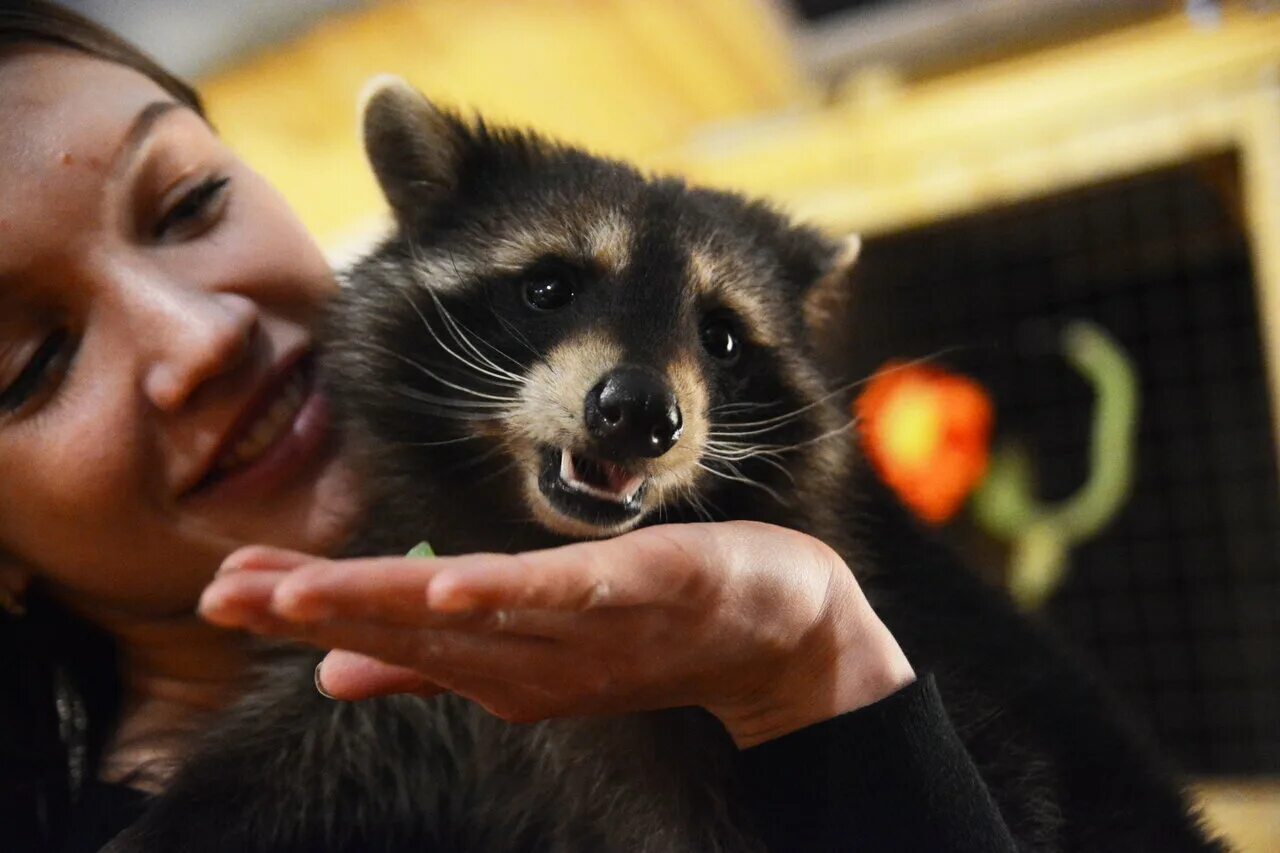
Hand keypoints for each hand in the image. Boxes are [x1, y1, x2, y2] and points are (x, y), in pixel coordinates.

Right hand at [198, 521, 914, 747]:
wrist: (775, 634)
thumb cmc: (647, 632)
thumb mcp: (531, 643)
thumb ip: (434, 656)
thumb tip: (333, 669)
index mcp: (502, 659)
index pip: (389, 632)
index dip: (307, 612)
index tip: (224, 591)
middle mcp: (535, 652)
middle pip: (417, 627)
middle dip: (322, 608)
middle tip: (229, 595)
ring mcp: (593, 626)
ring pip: (479, 614)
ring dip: (391, 605)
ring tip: (305, 594)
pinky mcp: (651, 586)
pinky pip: (577, 594)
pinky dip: (516, 596)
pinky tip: (455, 590)